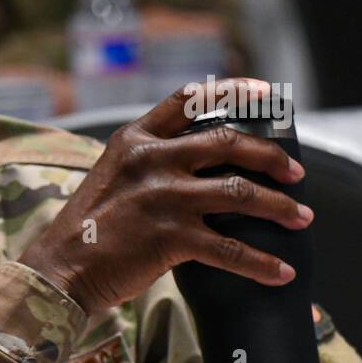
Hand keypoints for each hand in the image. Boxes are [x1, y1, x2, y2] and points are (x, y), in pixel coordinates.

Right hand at [19, 79, 312, 314]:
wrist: (60, 270)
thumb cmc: (86, 230)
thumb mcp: (111, 177)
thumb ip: (149, 164)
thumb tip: (202, 169)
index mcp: (134, 141)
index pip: (189, 99)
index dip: (234, 91)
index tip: (266, 92)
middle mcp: (151, 161)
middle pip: (228, 142)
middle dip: (271, 156)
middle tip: (295, 173)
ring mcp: (162, 197)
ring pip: (241, 192)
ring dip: (280, 206)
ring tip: (301, 218)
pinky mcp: (170, 237)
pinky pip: (231, 248)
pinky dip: (261, 262)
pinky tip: (280, 271)